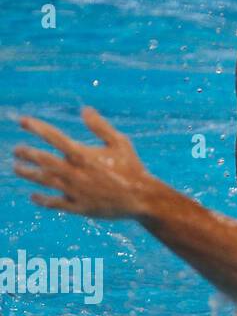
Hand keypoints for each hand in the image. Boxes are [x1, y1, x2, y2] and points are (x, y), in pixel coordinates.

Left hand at [13, 108, 155, 218]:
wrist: (141, 198)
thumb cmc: (132, 167)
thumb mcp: (120, 142)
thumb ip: (100, 126)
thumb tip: (85, 109)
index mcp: (83, 155)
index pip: (54, 138)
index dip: (36, 128)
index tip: (23, 121)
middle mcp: (74, 172)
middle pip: (43, 160)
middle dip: (27, 153)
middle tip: (16, 150)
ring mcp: (74, 191)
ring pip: (44, 181)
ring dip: (28, 173)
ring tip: (17, 168)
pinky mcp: (78, 207)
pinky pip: (54, 203)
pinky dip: (41, 199)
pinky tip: (33, 196)